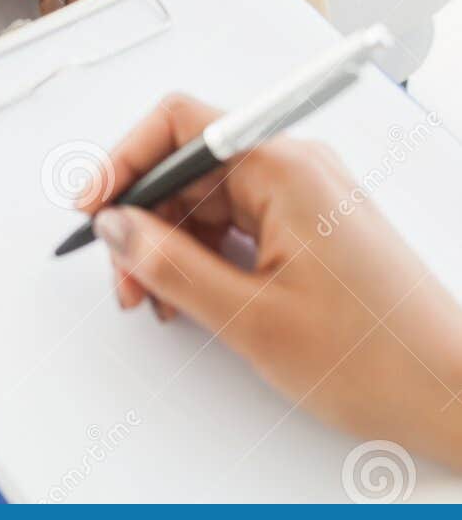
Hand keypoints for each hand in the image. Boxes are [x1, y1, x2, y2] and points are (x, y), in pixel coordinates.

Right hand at [81, 94, 461, 468]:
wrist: (451, 394)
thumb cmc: (377, 359)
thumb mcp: (251, 318)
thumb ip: (172, 267)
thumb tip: (120, 229)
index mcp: (283, 168)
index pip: (180, 125)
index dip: (124, 162)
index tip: (94, 205)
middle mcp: (295, 167)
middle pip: (190, 166)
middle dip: (145, 220)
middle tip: (124, 279)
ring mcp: (306, 196)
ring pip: (211, 199)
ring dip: (173, 245)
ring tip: (160, 302)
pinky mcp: (312, 226)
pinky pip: (240, 222)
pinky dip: (207, 256)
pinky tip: (194, 299)